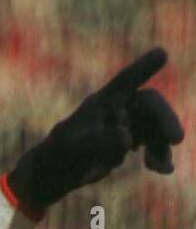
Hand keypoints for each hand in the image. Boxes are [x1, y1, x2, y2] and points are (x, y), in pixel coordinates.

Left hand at [7, 48, 183, 208]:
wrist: (53, 173)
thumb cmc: (58, 155)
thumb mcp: (74, 149)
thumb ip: (98, 141)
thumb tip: (128, 138)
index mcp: (102, 102)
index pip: (125, 81)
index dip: (143, 68)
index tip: (161, 54)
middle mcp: (118, 108)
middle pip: (149, 105)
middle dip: (164, 120)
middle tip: (176, 138)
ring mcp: (126, 123)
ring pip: (154, 126)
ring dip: (163, 143)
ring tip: (163, 167)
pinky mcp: (129, 141)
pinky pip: (152, 144)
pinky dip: (159, 154)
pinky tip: (163, 170)